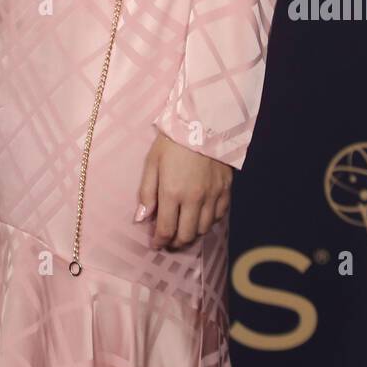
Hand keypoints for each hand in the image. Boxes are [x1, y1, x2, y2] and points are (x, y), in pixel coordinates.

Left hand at [136, 133, 232, 249]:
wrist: (203, 122)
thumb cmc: (172, 140)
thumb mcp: (152, 162)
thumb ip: (146, 192)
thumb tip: (141, 219)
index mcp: (172, 192)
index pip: (165, 229)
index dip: (159, 242)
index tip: (155, 244)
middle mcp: (194, 199)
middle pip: (186, 235)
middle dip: (175, 243)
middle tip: (168, 241)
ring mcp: (212, 195)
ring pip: (203, 229)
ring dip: (192, 235)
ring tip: (183, 231)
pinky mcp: (225, 189)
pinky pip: (219, 216)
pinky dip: (209, 222)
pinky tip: (201, 217)